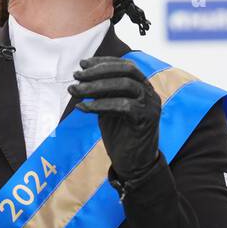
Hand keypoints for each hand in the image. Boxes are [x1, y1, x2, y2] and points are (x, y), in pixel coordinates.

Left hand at [68, 57, 160, 181]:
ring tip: (76, 90)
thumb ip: (103, 93)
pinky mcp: (147, 119)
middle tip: (77, 76)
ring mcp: (151, 105)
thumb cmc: (120, 135)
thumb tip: (83, 76)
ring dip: (96, 86)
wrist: (134, 165)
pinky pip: (123, 106)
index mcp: (143, 86)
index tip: (83, 64)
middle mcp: (150, 92)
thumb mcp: (109, 108)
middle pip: (127, 70)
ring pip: (124, 85)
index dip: (103, 62)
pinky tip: (84, 108)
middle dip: (99, 71)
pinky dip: (100, 105)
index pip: (125, 65)